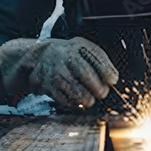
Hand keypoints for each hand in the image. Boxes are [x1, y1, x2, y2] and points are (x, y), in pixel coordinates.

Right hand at [0, 37, 118, 108]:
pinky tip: (77, 100)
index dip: (107, 72)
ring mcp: (55, 71)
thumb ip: (98, 62)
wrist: (39, 57)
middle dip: (98, 88)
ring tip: (90, 99)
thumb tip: (112, 81)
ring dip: (87, 99)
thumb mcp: (83, 50)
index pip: (97, 58)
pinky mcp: (48, 86)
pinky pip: (65, 99)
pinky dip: (74, 103)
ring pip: (75, 90)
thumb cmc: (67, 55)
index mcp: (78, 47)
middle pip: (86, 74)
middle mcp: (65, 57)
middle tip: (102, 93)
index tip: (112, 80)